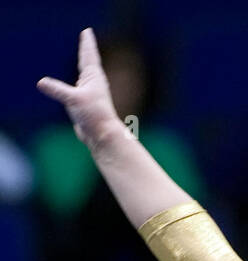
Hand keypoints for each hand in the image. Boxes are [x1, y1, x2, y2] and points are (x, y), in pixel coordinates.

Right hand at [37, 29, 122, 151]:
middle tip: (86, 38)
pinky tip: (77, 85)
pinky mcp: (86, 105)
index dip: (86, 43)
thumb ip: (57, 89)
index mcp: (93, 76)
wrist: (101, 136)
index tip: (87, 32)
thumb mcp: (73, 99)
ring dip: (83, 65)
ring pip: (85, 75)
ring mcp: (90, 93)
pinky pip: (79, 88)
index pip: (88, 54)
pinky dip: (77, 82)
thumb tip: (41, 83)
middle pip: (88, 61)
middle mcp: (93, 83)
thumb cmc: (93, 115)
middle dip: (86, 50)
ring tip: (82, 59)